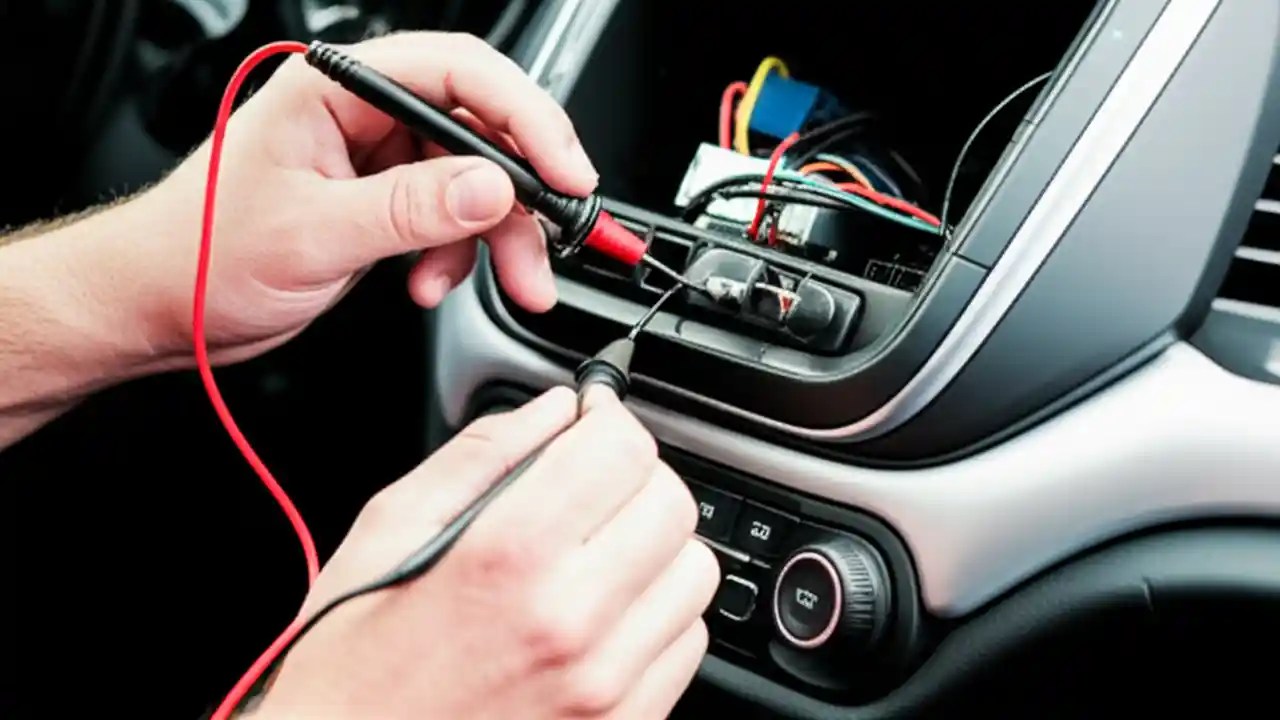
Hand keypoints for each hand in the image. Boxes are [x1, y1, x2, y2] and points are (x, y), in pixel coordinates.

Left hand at [132, 31, 597, 364]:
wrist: (163, 305)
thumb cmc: (202, 252)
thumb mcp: (313, 233)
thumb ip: (408, 209)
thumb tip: (490, 188)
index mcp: (337, 90)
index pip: (458, 73)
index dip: (526, 117)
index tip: (565, 171)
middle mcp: (364, 116)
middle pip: (481, 129)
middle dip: (523, 191)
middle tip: (553, 237)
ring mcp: (377, 161)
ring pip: (477, 182)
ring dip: (500, 238)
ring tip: (510, 283)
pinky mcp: (385, 203)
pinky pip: (452, 218)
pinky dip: (460, 257)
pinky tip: (433, 284)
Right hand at [250, 387, 719, 718]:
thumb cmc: (353, 656)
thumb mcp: (391, 525)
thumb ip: (484, 452)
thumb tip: (555, 408)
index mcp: (509, 555)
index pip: (622, 450)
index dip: (609, 418)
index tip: (591, 422)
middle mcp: (570, 620)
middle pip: (673, 505)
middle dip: (635, 477)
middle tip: (591, 484)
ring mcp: (605, 683)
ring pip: (693, 572)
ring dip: (655, 545)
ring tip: (598, 552)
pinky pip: (686, 644)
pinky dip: (659, 614)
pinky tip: (605, 611)